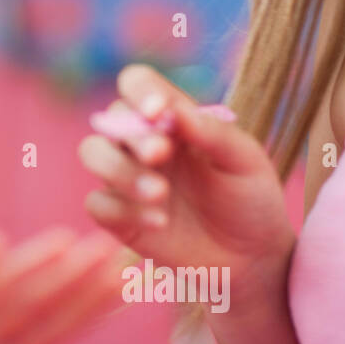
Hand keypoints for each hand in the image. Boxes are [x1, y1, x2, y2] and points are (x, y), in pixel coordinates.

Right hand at [78, 64, 295, 311]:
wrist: (251, 259)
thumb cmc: (250, 200)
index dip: (140, 90)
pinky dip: (124, 210)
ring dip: (120, 170)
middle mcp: (141, 143)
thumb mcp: (245, 161)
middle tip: (161, 155)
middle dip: (133, 136)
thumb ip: (212, 132)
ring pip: (93, 153)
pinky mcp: (118, 217)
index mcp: (171, 120)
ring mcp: (126, 179)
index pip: (137, 84)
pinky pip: (97, 203)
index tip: (157, 111)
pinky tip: (160, 223)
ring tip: (161, 195)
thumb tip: (174, 109)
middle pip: (110, 119)